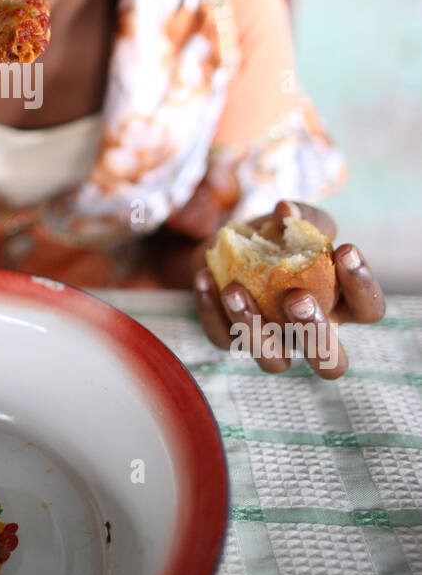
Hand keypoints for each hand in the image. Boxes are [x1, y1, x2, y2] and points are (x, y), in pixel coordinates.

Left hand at [192, 199, 385, 378]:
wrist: (224, 249)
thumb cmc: (274, 238)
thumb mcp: (292, 221)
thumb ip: (300, 215)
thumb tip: (285, 211)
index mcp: (339, 306)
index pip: (368, 310)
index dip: (362, 285)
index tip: (346, 249)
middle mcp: (310, 334)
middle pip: (331, 363)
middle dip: (316, 334)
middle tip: (296, 297)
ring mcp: (272, 344)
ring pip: (274, 362)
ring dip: (254, 327)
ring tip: (235, 289)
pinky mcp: (231, 340)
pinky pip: (223, 338)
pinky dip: (211, 309)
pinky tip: (205, 277)